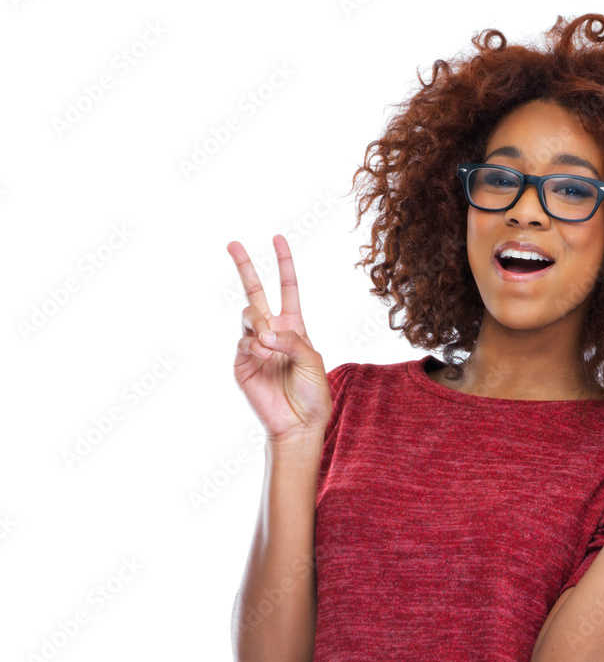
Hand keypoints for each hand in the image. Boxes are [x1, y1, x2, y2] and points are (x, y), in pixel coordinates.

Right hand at [229, 234, 332, 444]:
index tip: (277, 238)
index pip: (287, 288)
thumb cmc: (312, 394)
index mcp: (294, 327)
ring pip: (248, 316)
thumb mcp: (313, 360)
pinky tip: (266, 358)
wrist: (298, 423)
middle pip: (255, 291)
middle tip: (232, 242)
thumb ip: (292, 339)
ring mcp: (254, 345)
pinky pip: (244, 341)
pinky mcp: (241, 361)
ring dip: (260, 326)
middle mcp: (272, 332)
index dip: (283, 264)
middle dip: (244, 266)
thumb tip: (263, 331)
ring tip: (271, 346)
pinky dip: (256, 347)